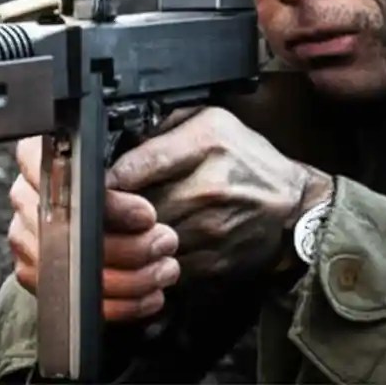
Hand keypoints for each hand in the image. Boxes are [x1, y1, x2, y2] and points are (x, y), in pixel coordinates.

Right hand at [7, 136, 181, 321]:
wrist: (111, 202)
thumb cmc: (124, 174)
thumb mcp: (136, 154)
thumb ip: (132, 163)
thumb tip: (123, 183)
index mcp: (41, 155)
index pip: (67, 179)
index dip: (110, 204)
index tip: (146, 216)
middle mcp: (25, 194)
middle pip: (74, 233)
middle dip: (130, 247)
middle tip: (165, 243)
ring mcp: (24, 236)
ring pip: (74, 270)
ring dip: (131, 279)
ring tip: (164, 269)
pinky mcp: (32, 272)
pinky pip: (72, 298)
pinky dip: (120, 304)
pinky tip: (149, 295)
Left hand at [106, 107, 332, 280]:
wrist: (294, 208)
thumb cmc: (249, 160)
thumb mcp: (214, 121)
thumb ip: (166, 123)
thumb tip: (121, 131)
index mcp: (205, 143)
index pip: (138, 164)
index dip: (106, 178)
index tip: (91, 183)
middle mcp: (208, 186)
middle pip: (135, 208)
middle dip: (111, 211)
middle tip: (97, 209)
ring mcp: (211, 228)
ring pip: (145, 239)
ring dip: (127, 238)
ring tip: (119, 229)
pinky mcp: (212, 260)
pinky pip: (164, 264)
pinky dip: (150, 259)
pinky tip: (149, 247)